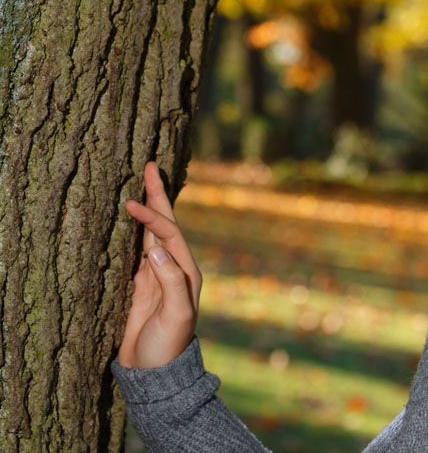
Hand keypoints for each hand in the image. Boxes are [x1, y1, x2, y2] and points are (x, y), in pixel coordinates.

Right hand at [118, 161, 201, 368]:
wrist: (156, 371)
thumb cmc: (168, 345)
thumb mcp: (176, 317)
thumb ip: (170, 282)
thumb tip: (155, 249)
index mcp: (187, 272)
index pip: (170, 233)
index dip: (152, 216)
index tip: (130, 203)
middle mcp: (175, 267)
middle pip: (166, 224)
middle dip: (158, 196)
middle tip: (151, 165)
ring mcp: (158, 273)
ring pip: (153, 232)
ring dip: (149, 208)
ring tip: (142, 183)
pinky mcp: (143, 283)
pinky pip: (139, 248)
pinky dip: (136, 230)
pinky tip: (132, 219)